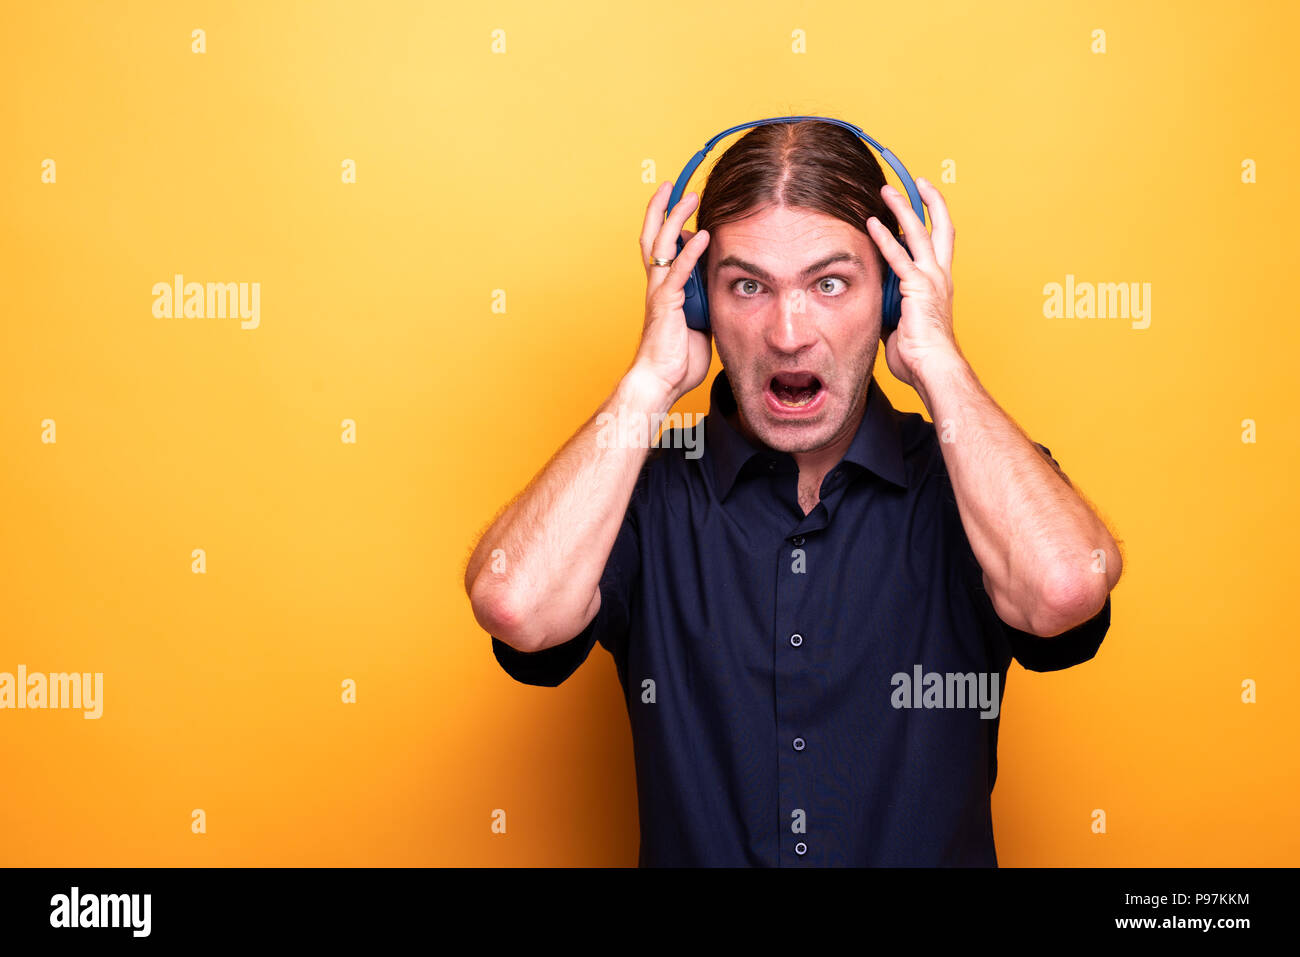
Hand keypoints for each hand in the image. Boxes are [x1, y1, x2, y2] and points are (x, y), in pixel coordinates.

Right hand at [632, 181, 711, 404]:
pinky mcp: (665, 303)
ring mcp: (660, 292)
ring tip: (688, 196)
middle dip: (663, 209)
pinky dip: (690, 251)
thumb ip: (707, 304)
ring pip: (662, 245)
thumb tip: (723, 293)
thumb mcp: (701, 325)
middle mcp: (658, 285)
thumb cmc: (678, 360)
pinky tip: (701, 234)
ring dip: (676, 218)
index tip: (680, 205)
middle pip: (654, 237)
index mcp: (665, 290)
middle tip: (674, 187)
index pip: (663, 249)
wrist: (660, 382)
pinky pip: (678, 271)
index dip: (669, 225)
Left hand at [865, 178, 963, 390]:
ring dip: (902, 209)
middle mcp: (940, 276)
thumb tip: (874, 298)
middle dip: (930, 202)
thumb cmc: (919, 354)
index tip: (923, 205)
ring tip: (887, 190)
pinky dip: (883, 238)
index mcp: (939, 284)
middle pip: (940, 228)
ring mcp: (930, 279)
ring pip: (917, 233)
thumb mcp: (901, 322)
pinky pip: (897, 256)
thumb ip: (890, 303)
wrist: (933, 367)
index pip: (938, 244)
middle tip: (917, 182)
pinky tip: (871, 223)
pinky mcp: (917, 286)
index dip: (933, 222)